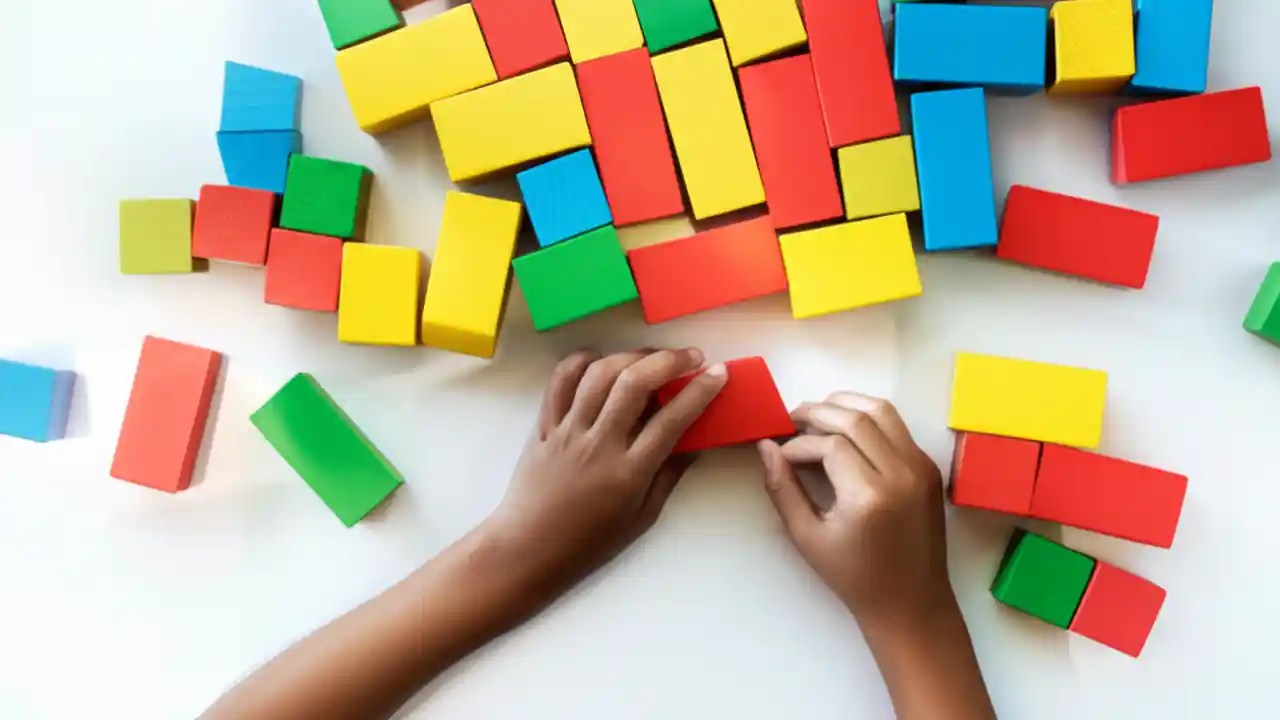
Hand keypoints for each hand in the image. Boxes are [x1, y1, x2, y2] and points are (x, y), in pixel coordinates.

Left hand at [483, 348, 727, 608]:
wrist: (528, 549)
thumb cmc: (591, 541)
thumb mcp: (642, 517)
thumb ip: (669, 474)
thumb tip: (697, 439)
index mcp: (628, 473)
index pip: (671, 420)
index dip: (700, 391)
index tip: (718, 373)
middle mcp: (598, 445)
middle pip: (634, 384)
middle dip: (668, 361)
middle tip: (690, 356)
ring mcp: (567, 431)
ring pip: (599, 374)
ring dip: (631, 356)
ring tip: (651, 357)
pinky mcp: (543, 425)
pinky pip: (560, 381)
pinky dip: (582, 361)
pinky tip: (602, 360)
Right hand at [758, 392, 952, 627]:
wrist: (911, 601)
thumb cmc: (854, 576)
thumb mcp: (807, 537)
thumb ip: (783, 489)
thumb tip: (765, 447)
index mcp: (869, 496)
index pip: (829, 444)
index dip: (799, 444)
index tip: (782, 454)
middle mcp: (901, 474)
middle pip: (856, 418)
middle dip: (818, 412)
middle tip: (792, 418)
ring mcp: (921, 468)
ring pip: (883, 411)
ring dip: (847, 404)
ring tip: (818, 412)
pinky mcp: (929, 468)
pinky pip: (899, 428)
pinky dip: (870, 419)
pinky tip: (847, 428)